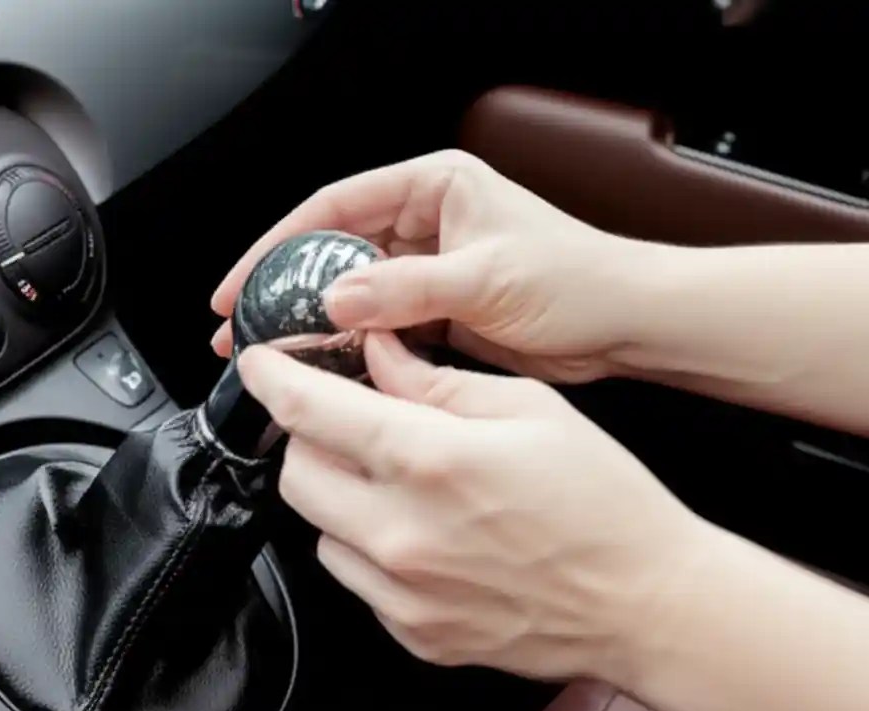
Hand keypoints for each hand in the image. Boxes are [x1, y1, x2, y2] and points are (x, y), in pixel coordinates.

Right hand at [211, 150, 667, 382]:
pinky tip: (325, 366)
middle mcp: (426, 220)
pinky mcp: (438, 309)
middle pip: (333, 250)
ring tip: (272, 350)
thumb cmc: (579, 280)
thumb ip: (407, 288)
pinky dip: (352, 345)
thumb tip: (337, 297)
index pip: (335, 207)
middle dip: (285, 286)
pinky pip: (379, 324)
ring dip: (313, 320)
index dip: (279, 243)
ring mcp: (430, 267)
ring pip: (352, 291)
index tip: (242, 283)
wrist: (628, 324)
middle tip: (240, 323)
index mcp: (434, 187)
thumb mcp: (485, 278)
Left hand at [238, 332, 715, 680]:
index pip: (311, 413)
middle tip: (350, 422)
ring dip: (341, 495)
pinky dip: (370, 545)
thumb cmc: (603, 502)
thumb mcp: (529, 409)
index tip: (259, 365)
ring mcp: (404, 593)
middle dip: (310, 438)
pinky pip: (357, 577)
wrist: (647, 603)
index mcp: (432, 461)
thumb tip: (379, 353)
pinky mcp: (413, 633)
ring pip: (320, 528)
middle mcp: (404, 533)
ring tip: (403, 483)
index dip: (273, 379)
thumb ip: (436, 384)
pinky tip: (424, 532)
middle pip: (297, 474)